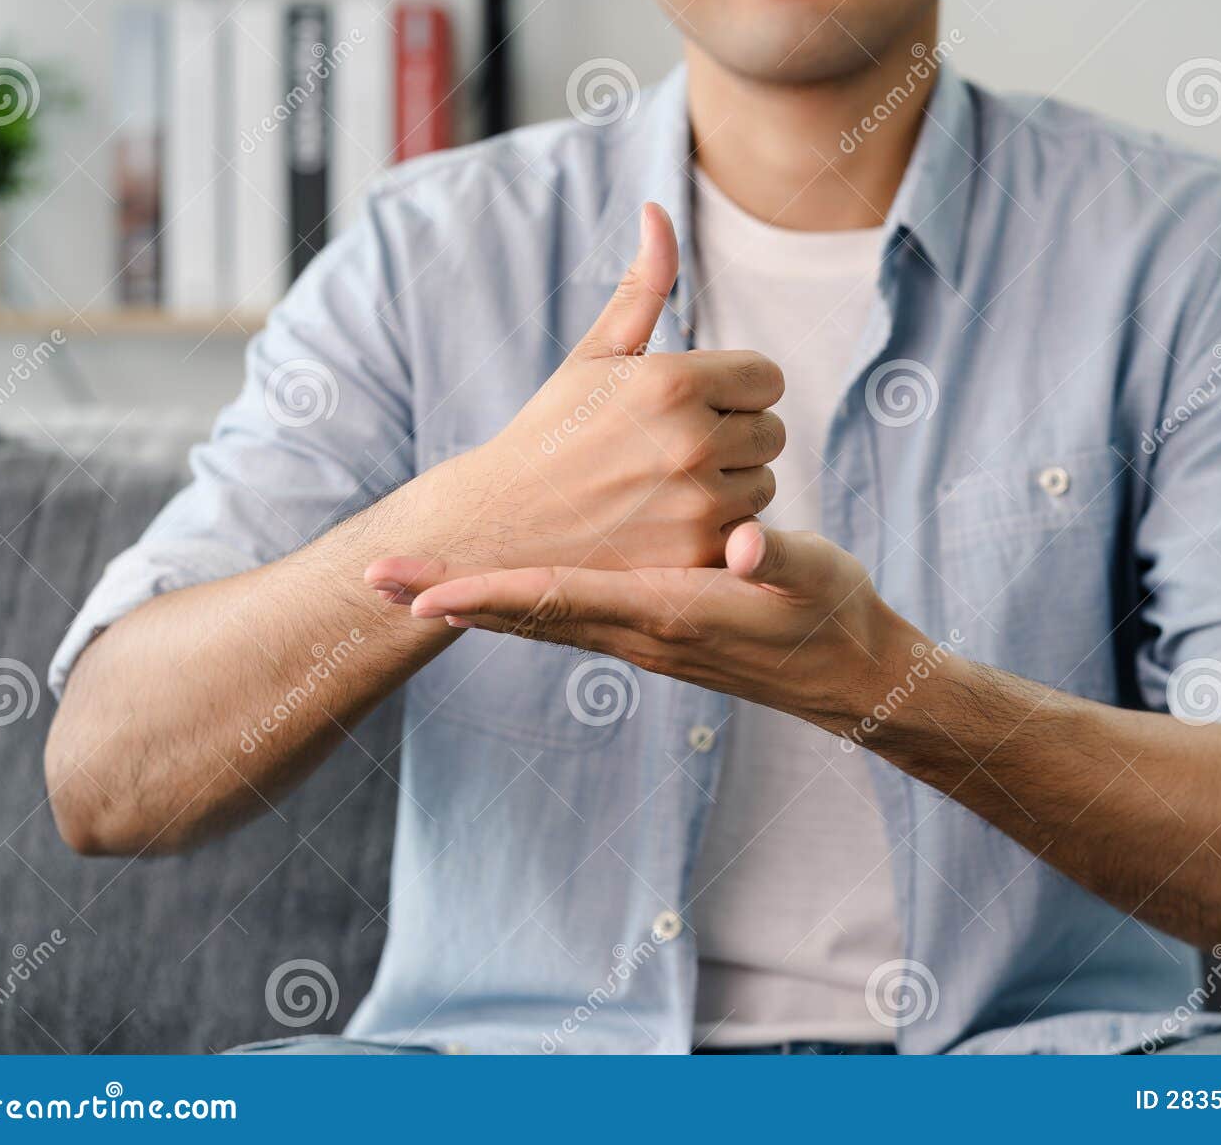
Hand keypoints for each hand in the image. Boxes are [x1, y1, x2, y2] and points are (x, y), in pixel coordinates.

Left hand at [374, 523, 932, 729]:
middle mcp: (639, 631)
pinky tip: (489, 596)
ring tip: (409, 586)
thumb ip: (776, 562)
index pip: (563, 601)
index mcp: (669, 611)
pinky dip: (514, 608)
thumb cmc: (829, 618)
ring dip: (472, 604)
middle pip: (526, 617)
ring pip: (538, 621)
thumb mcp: (811, 580)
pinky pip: (563, 619)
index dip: (492, 597)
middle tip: (376, 580)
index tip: (424, 596)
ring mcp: (637, 637)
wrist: (844, 674)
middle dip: (451, 599)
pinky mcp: (647, 632)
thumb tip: (747, 545)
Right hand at [417, 202, 784, 571]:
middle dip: (735, 437)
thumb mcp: (594, 355)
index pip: (767, 377)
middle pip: (772, 432)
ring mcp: (697, 505)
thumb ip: (642, 286)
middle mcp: (692, 441)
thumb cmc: (552, 433)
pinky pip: (748, 535)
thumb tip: (657, 210)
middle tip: (674, 451)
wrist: (503, 529)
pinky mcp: (697, 557)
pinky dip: (721, 533)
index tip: (696, 405)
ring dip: (731, 487)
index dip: (736, 390)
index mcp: (673, 382)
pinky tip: (670, 526)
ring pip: (763, 485)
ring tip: (668, 489)